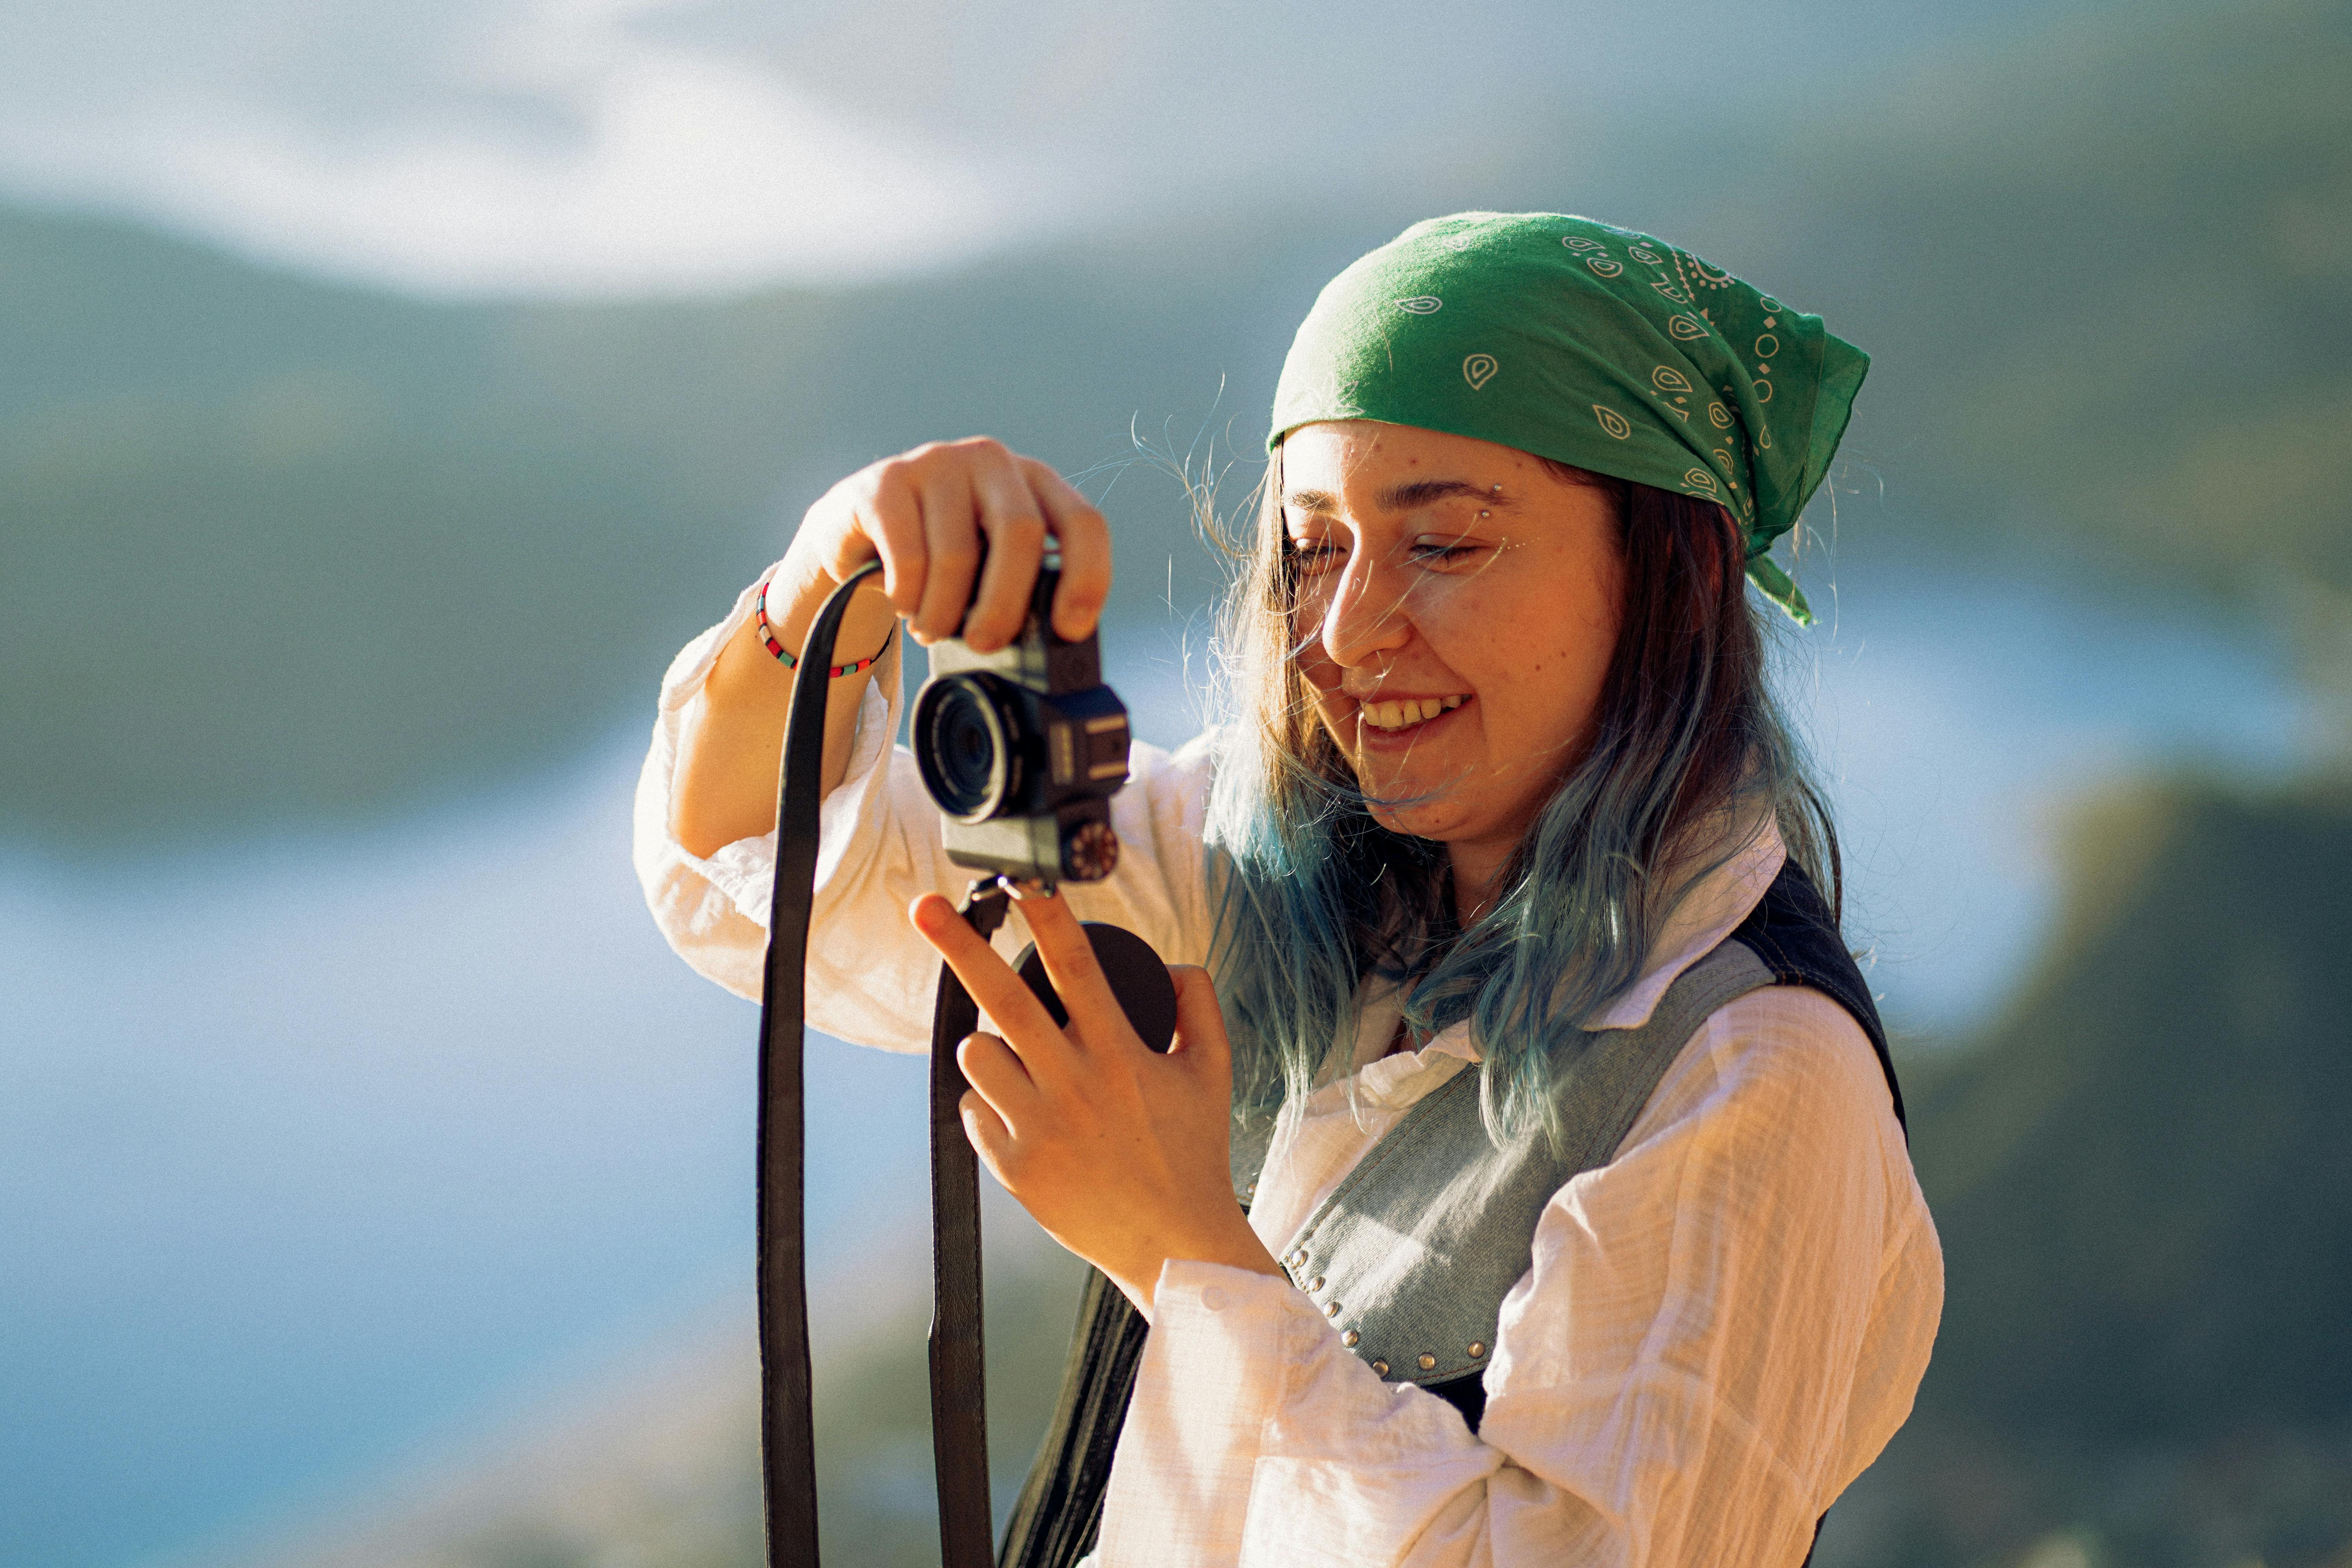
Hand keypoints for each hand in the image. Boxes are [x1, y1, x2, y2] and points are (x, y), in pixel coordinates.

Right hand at [781, 437, 1110, 651]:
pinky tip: (903, 603)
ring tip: (932, 628)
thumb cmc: (938, 559)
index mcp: (1034, 481)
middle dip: (1005, 604)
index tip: (1069, 630)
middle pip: (1021, 533)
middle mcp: (991, 460)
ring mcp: (937, 462)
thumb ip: (1024, 586)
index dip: (1086, 578)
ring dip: (944, 613)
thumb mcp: (990, 566)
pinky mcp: (885, 481)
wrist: (857, 535)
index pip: (1082, 521)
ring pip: (958, 554)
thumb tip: (1051, 640)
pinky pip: (908, 557)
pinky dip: (908, 598)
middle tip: (985, 644)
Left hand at [909, 889, 1281, 1318]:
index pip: (1077, 966)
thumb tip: (1169, 962)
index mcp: (1121, 1055)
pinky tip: (1025, 1112)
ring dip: (988, 1042)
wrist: (1176, 1247)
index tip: (1020, 876)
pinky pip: (975, 1110)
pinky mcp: (1014, 1169)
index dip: (1047, 913)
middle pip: (1004, 1000)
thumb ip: (1199, 1006)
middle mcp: (1075, 1086)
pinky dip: (991, 1101)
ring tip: (1023, 1058)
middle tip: (924, 906)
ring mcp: (1039, 1129)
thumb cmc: (1195, 1152)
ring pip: (977, 1054)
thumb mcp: (1213, 1072)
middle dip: (960, 947)